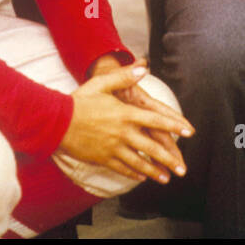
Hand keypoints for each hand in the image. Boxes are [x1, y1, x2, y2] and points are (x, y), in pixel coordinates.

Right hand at [60, 63, 193, 183]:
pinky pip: (121, 168)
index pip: (156, 120)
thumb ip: (124, 75)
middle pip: (151, 148)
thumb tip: (144, 66)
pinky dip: (133, 173)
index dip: (174, 126)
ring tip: (166, 178)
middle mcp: (122, 133)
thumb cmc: (79, 101)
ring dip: (154, 171)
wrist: (55, 123)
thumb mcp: (102, 83)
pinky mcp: (102, 158)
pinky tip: (142, 177)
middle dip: (169, 158)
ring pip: (138, 163)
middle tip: (183, 168)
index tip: (188, 132)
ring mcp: (112, 148)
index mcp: (126, 114)